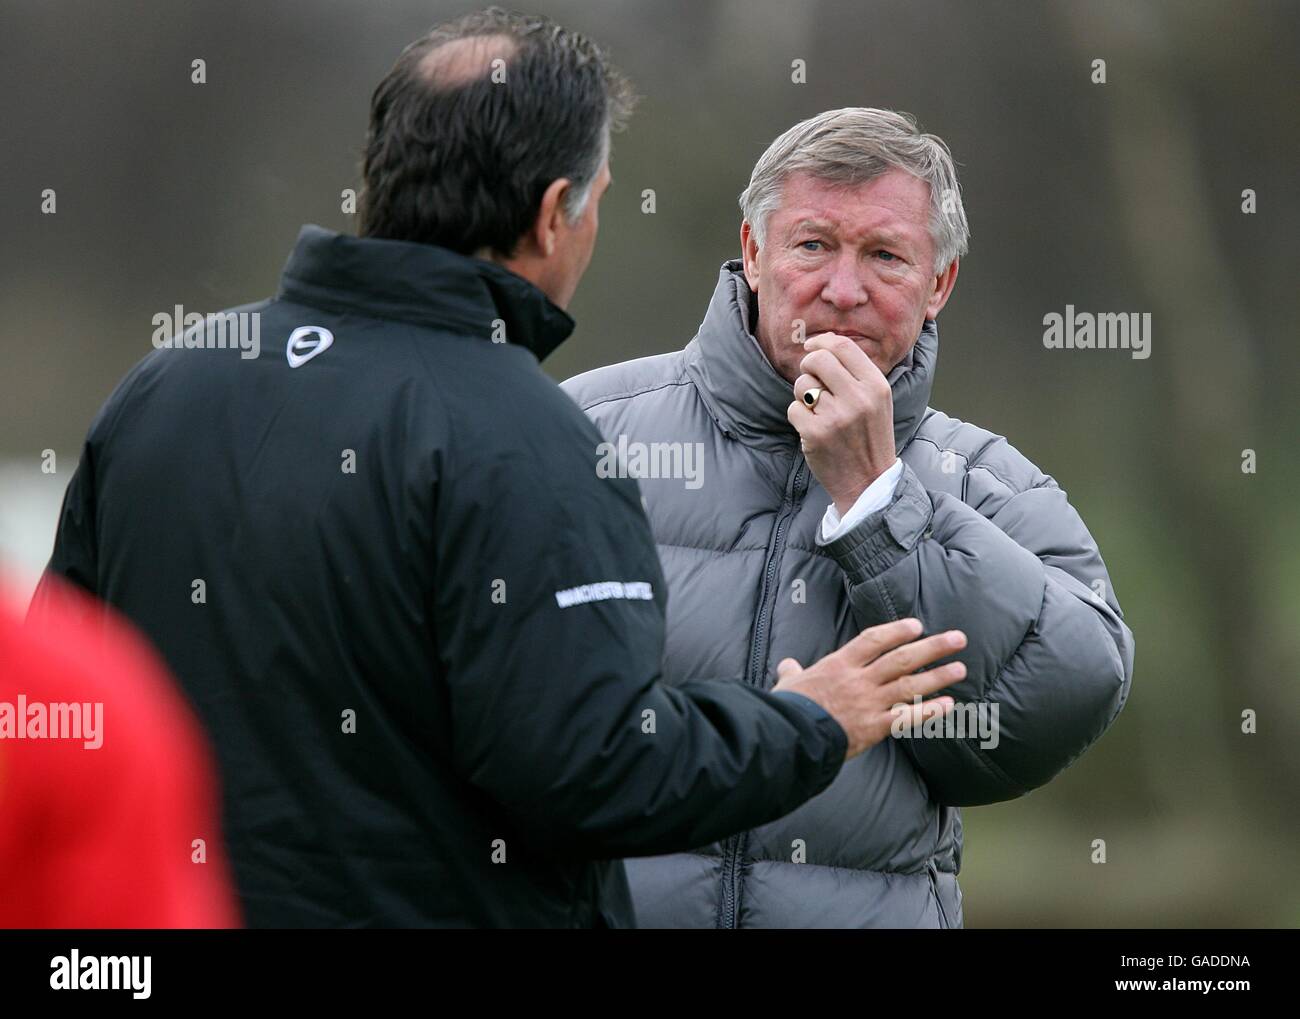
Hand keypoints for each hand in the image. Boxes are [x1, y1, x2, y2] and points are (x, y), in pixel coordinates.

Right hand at [772, 618, 966, 759]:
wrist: (791, 735)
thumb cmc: (788, 708)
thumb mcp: (788, 684)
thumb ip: (792, 673)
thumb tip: (787, 666)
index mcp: (839, 664)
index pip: (874, 640)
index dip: (897, 631)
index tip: (916, 626)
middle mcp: (859, 680)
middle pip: (901, 658)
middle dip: (932, 647)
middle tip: (957, 639)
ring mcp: (869, 703)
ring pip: (910, 685)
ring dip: (938, 676)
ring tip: (960, 668)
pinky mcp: (874, 728)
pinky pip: (907, 717)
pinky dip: (929, 711)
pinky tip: (948, 705)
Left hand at [787, 332, 897, 515]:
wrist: (868, 483)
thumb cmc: (869, 437)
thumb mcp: (877, 401)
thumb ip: (855, 373)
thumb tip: (822, 343)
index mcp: (876, 386)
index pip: (843, 347)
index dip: (821, 342)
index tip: (811, 346)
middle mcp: (859, 398)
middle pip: (818, 360)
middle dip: (808, 366)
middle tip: (811, 380)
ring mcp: (836, 416)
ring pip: (803, 385)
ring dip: (804, 395)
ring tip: (819, 412)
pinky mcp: (815, 433)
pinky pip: (793, 408)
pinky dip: (798, 417)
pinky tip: (813, 429)